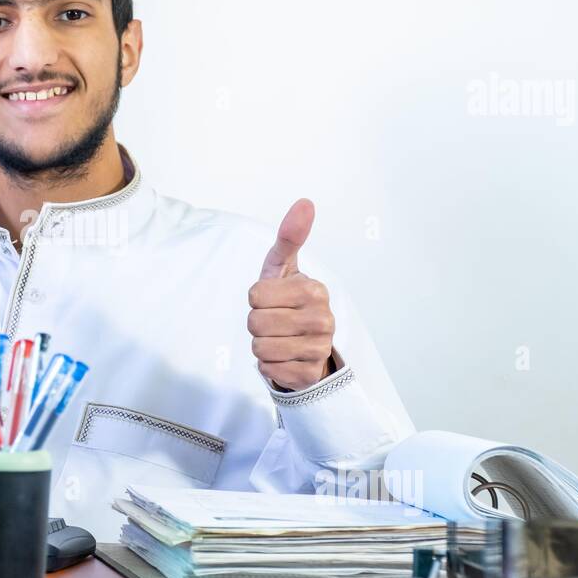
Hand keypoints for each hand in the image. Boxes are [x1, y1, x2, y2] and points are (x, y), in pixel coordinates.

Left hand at [247, 198, 335, 391]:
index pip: (255, 295)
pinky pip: (268, 369)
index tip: (273, 300)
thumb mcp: (283, 268)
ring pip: (259, 347)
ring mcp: (319, 348)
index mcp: (314, 289)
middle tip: (274, 322)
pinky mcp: (310, 374)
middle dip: (257, 323)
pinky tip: (285, 357)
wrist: (306, 346)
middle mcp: (322, 319)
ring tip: (279, 339)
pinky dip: (270, 364)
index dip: (256, 299)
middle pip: (255, 322)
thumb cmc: (288, 302)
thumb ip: (290, 236)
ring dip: (262, 344)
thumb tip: (305, 203)